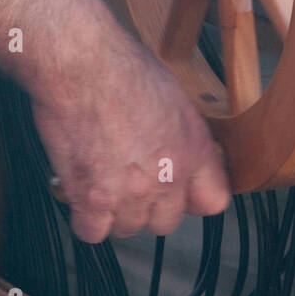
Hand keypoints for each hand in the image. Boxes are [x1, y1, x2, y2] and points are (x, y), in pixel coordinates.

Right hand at [0, 0, 230, 242]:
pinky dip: (85, 219)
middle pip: (165, 223)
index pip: (213, 202)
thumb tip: (183, 158)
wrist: (81, 62)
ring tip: (99, 179)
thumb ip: (185, 137)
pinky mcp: (91, 198)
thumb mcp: (175, 98)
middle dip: (148, 207)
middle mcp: (168, 177)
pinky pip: (92, 232)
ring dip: (113, 211)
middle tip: (127, 181)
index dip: (191, 199)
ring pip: (127, 229)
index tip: (176, 192)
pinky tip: (81, 194)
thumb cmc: (122, 67)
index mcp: (194, 150)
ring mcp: (130, 192)